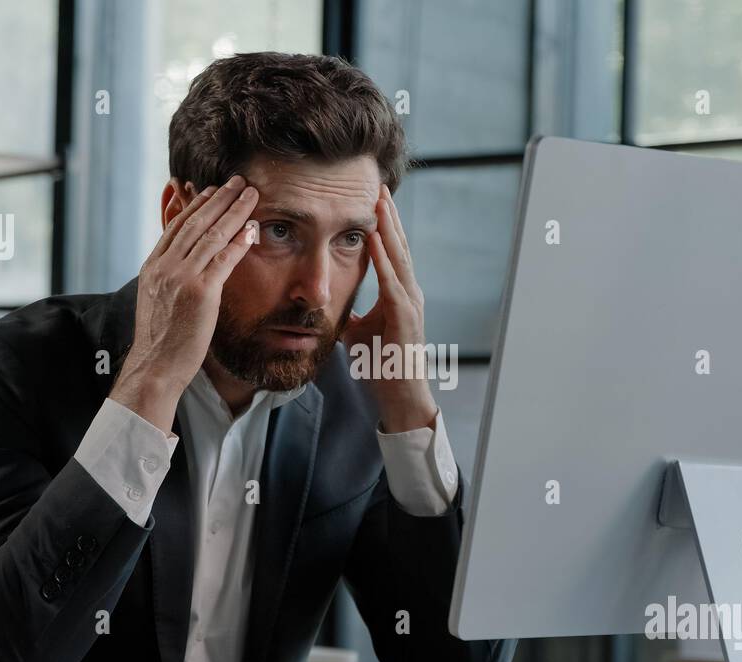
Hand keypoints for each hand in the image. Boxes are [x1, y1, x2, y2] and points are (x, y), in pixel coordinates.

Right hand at [110, 175, 257, 432]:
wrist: (155, 366)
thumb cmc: (161, 341)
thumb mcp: (157, 302)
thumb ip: (169, 280)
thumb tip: (182, 270)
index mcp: (153, 268)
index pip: (176, 228)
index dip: (195, 207)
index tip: (210, 191)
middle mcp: (165, 267)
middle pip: (195, 224)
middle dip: (218, 200)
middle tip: (236, 181)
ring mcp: (182, 278)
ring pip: (211, 235)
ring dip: (233, 212)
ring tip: (249, 194)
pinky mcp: (200, 293)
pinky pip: (223, 259)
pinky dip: (239, 241)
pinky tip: (252, 227)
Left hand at [341, 184, 438, 432]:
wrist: (400, 395)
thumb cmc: (382, 365)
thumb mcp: (359, 331)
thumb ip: (351, 312)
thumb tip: (330, 301)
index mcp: (400, 293)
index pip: (392, 251)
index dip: (383, 225)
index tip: (373, 200)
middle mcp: (410, 292)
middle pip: (399, 246)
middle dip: (388, 216)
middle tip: (379, 186)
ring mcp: (411, 303)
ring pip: (399, 257)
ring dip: (389, 228)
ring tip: (379, 202)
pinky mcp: (405, 317)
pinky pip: (392, 282)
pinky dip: (384, 259)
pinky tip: (375, 239)